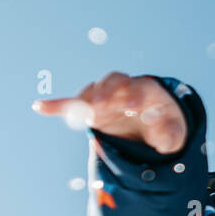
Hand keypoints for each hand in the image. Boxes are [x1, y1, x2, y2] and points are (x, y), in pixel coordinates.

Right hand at [31, 72, 187, 153]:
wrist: (153, 127)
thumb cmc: (166, 127)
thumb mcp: (174, 134)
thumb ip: (170, 132)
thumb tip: (156, 123)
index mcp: (148, 91)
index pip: (140, 87)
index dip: (135, 94)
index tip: (132, 107)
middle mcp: (125, 89)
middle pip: (114, 81)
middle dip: (107, 91)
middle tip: (102, 105)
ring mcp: (107, 98)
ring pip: (93, 90)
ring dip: (86, 98)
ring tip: (81, 111)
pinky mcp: (92, 110)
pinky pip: (73, 105)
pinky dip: (58, 105)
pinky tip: (40, 106)